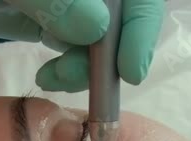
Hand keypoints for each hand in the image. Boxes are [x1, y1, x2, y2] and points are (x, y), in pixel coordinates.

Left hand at [0, 0, 164, 91]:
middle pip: (125, 20)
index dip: (141, 26)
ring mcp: (77, 3)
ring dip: (88, 67)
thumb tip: (95, 27)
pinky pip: (79, 48)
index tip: (129, 68)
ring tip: (54, 76)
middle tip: (91, 82)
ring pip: (103, 40)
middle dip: (111, 55)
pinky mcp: (58, 20)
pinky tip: (49, 75)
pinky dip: (70, 68)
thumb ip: (54, 0)